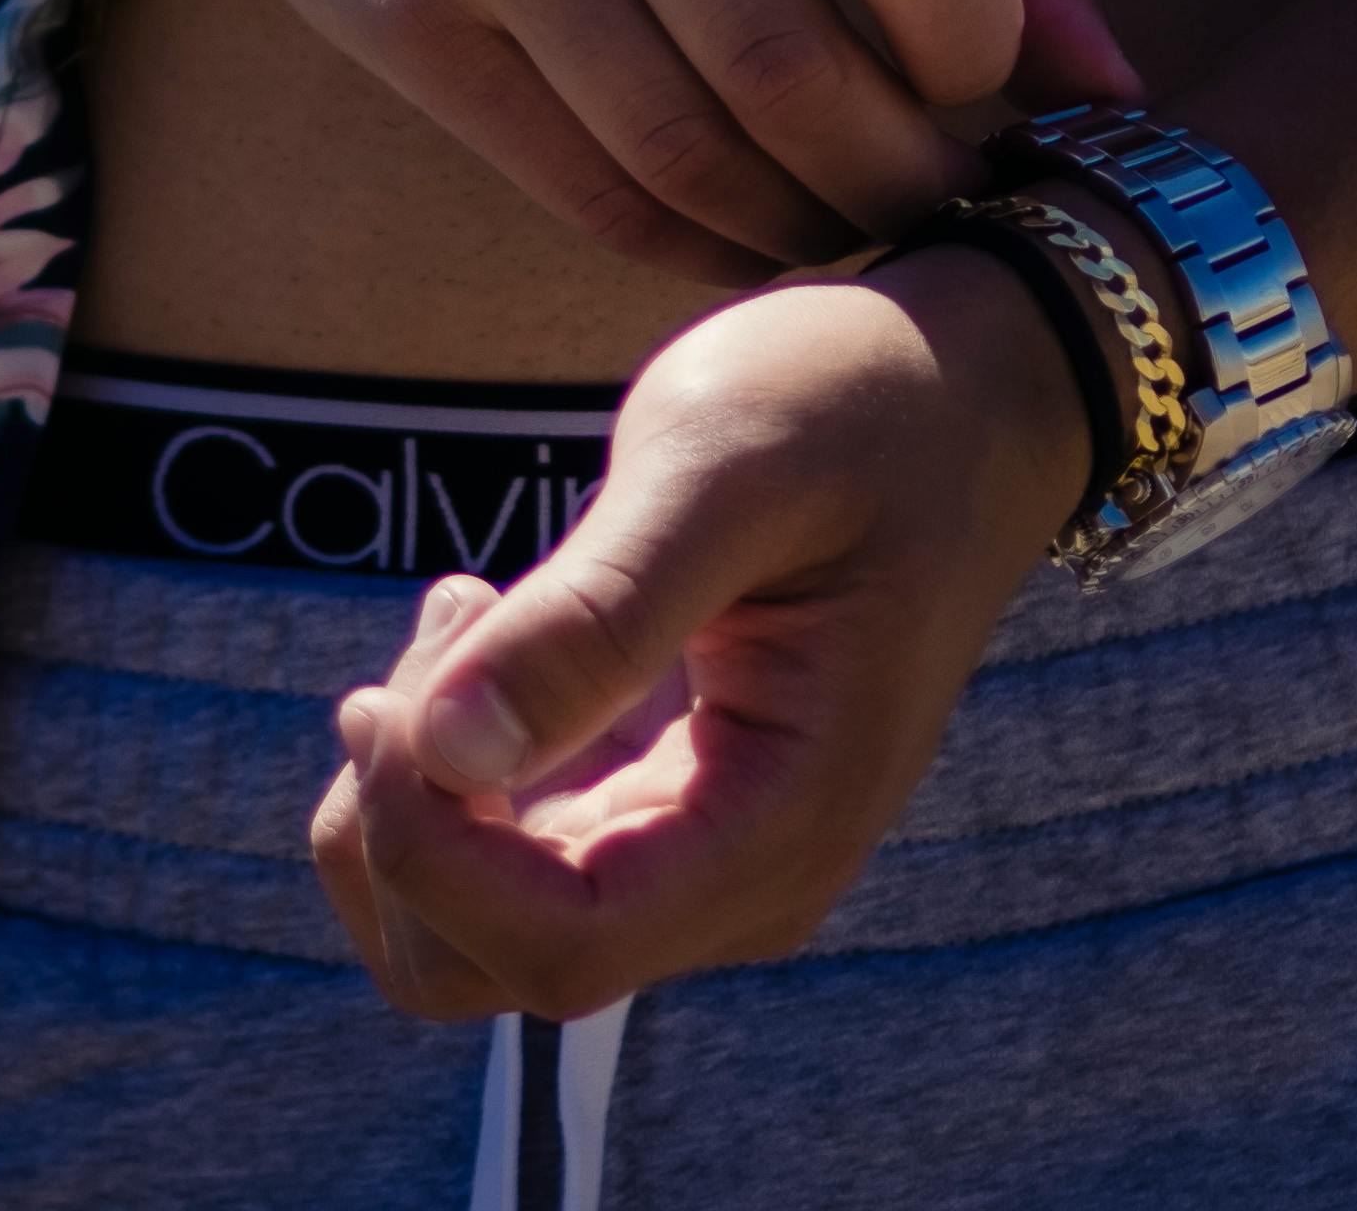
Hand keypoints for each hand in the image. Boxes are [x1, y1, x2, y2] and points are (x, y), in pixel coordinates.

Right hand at [207, 0, 1141, 277]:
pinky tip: (732, 245)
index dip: (982, 50)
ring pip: (689, 144)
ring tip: (844, 241)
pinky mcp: (405, 11)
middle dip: (899, 179)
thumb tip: (1115, 73)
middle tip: (938, 216)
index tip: (992, 96)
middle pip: (802, 66)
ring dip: (796, 231)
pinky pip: (576, 180)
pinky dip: (681, 244)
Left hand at [313, 252, 1094, 1016]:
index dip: (434, 851)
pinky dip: (442, 766)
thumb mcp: (727, 458)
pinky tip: (484, 618)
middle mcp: (739, 880)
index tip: (396, 684)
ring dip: (408, 791)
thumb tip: (442, 746)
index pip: (559, 949)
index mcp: (783, 825)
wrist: (960, 389)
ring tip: (468, 603)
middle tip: (457, 604)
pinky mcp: (660, 809)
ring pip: (469, 931)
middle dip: (403, 815)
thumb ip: (594, 610)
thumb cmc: (860, 399)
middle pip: (484, 967)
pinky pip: (503, 862)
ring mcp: (697, 855)